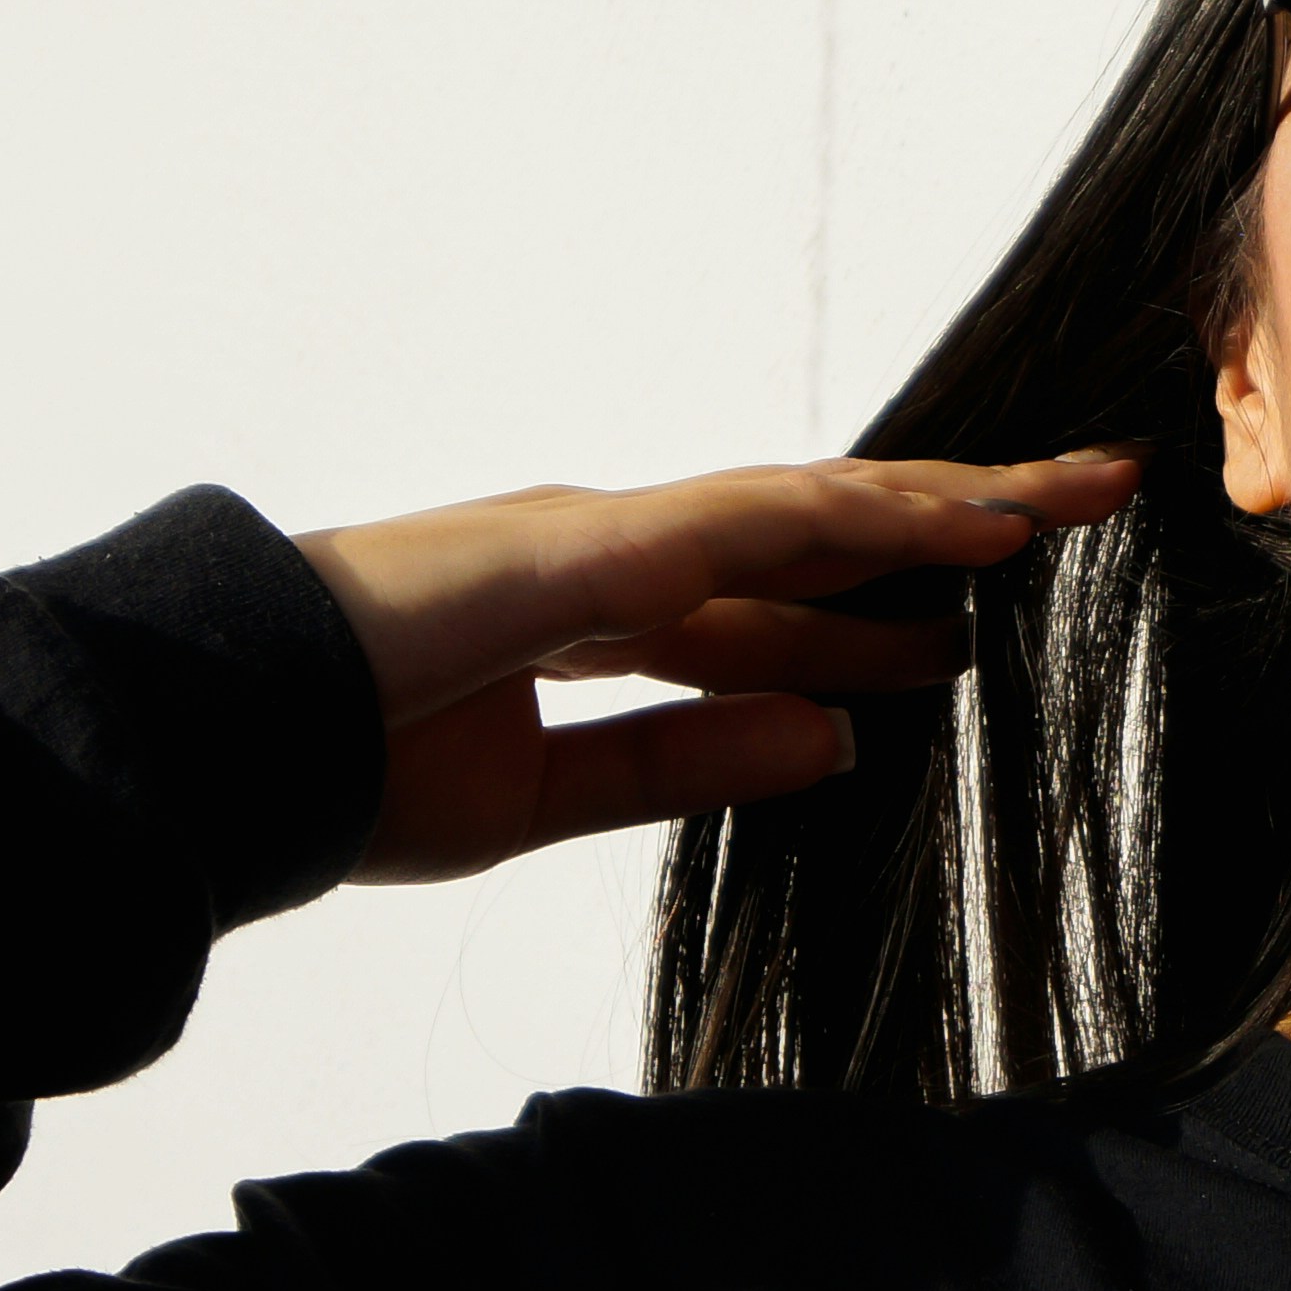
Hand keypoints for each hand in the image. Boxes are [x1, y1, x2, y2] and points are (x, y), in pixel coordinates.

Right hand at [296, 450, 1143, 883]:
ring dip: (948, 499)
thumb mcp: (545, 798)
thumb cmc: (336, 773)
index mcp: (587, 620)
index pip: (759, 613)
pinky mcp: (597, 545)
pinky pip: (767, 519)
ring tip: (1075, 492)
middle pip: (811, 536)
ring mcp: (604, 536)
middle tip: (1074, 514)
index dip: (860, 624)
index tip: (954, 644)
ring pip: (816, 506)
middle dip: (941, 529)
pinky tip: (976, 517)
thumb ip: (683, 763)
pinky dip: (879, 515)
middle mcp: (611, 556)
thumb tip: (828, 748)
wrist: (215, 751)